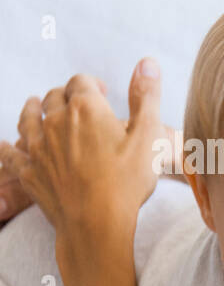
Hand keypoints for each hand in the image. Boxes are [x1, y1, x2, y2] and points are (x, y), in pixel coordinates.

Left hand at [0, 59, 163, 239]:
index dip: (91, 84)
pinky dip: (8, 146)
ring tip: (35, 106)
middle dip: (64, 96)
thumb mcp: (148, 137)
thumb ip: (146, 97)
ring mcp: (38, 147)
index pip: (82, 82)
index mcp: (87, 109)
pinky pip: (10, 153)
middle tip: (74, 103)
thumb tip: (147, 63)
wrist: (96, 222)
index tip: (101, 91)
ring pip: (28, 118)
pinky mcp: (29, 171)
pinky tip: (6, 144)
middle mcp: (56, 121)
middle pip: (54, 97)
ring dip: (32, 110)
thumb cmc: (127, 181)